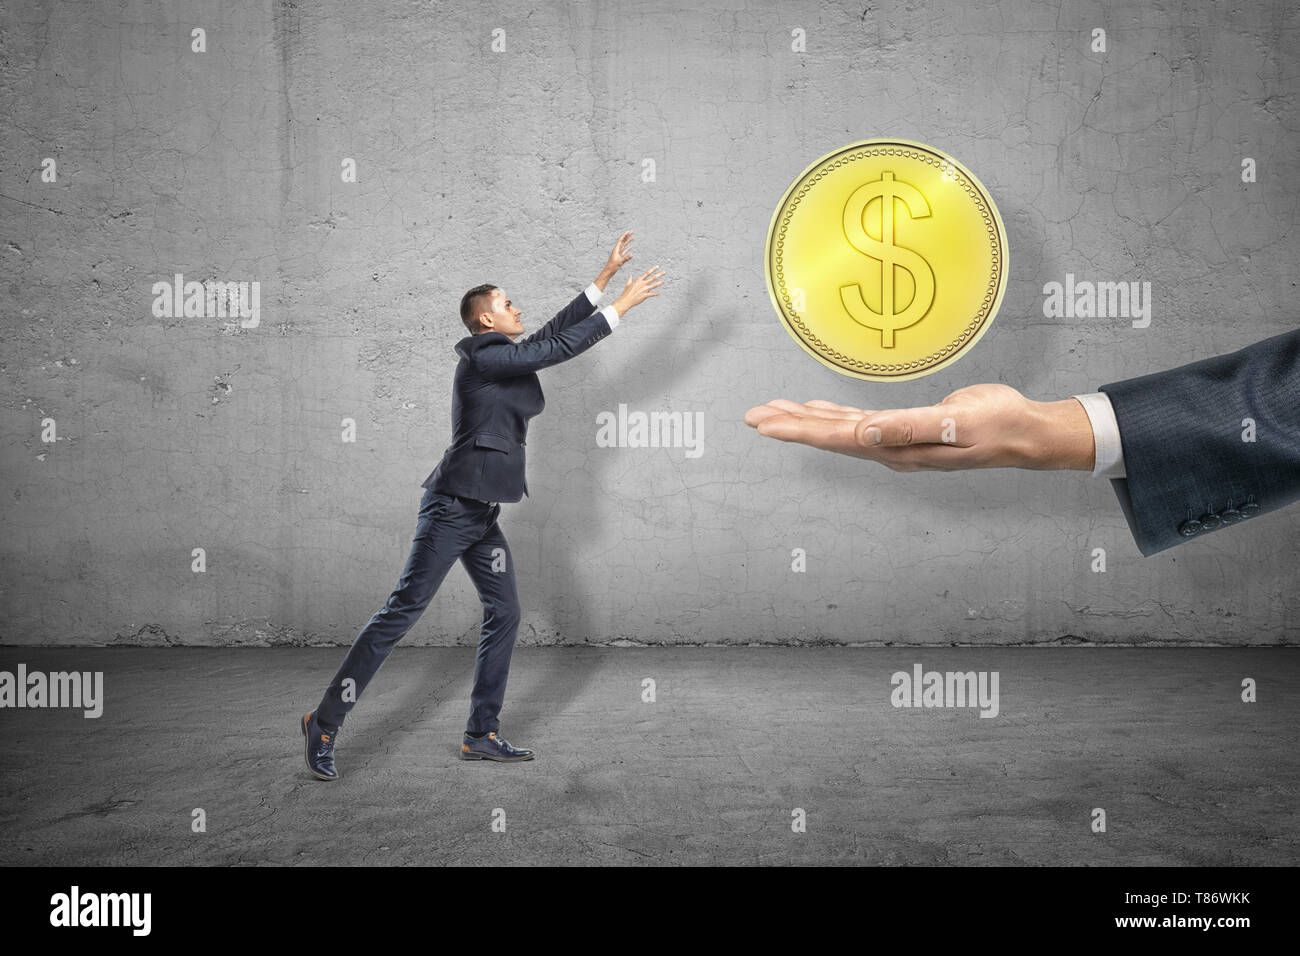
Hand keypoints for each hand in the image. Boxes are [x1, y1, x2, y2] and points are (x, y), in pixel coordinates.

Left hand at [603, 230, 633, 274]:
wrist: (609, 271)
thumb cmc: (612, 267)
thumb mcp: (620, 262)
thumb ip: (626, 258)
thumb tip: (631, 255)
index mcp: (616, 249)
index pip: (621, 240)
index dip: (625, 235)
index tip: (628, 231)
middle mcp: (617, 250)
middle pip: (623, 241)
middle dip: (627, 236)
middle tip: (632, 232)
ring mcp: (618, 253)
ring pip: (624, 245)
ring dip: (628, 241)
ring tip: (633, 237)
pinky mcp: (620, 256)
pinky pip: (625, 251)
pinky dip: (628, 248)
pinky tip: (631, 246)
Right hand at [612, 265, 665, 314]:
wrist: (626, 300)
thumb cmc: (626, 292)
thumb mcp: (627, 284)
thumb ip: (630, 279)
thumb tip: (630, 275)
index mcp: (639, 280)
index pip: (647, 273)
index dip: (653, 269)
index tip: (657, 266)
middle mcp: (643, 284)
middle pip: (653, 278)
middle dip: (659, 274)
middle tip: (664, 272)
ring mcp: (644, 290)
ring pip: (654, 285)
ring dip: (659, 283)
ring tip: (663, 281)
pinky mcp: (645, 295)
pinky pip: (652, 294)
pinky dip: (656, 293)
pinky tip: (660, 292)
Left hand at [743, 384, 1095, 471]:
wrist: (1023, 432)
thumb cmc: (994, 426)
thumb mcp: (953, 423)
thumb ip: (907, 428)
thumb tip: (863, 435)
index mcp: (895, 448)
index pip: (836, 439)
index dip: (799, 431)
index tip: (764, 425)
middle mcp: (888, 447)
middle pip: (828, 436)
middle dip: (789, 425)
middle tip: (752, 416)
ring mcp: (896, 440)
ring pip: (839, 429)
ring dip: (806, 420)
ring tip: (773, 411)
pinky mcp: (905, 427)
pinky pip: (858, 422)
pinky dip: (833, 413)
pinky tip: (817, 408)